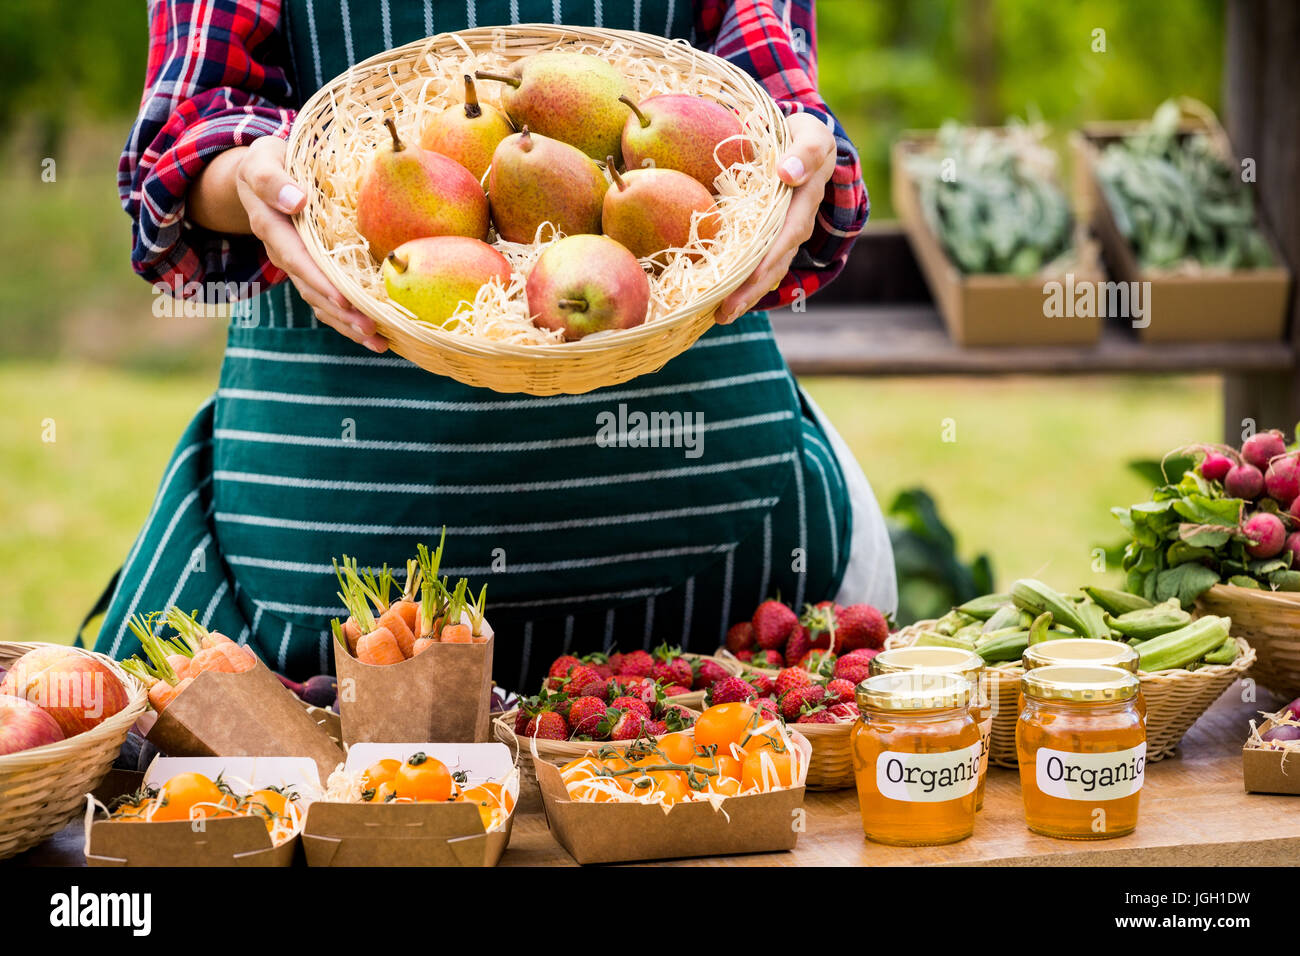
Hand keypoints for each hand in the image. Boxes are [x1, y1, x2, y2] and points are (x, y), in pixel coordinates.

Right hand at [234, 137, 387, 351]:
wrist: (265, 173)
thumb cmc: (270, 161)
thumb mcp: (262, 160)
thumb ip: (272, 180)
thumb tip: (295, 200)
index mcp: (272, 227)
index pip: (297, 258)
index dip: (319, 280)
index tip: (343, 298)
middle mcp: (284, 253)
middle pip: (313, 289)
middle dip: (342, 312)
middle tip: (372, 329)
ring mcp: (299, 265)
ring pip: (321, 301)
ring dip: (348, 324)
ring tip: (378, 341)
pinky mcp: (312, 271)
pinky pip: (327, 299)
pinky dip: (348, 319)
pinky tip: (375, 335)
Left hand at [713, 111, 836, 324]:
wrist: (803, 146)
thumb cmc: (801, 138)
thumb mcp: (810, 135)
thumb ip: (806, 152)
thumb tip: (788, 173)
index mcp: (806, 201)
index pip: (790, 233)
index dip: (771, 255)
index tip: (752, 276)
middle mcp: (797, 225)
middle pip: (776, 262)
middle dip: (751, 289)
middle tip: (726, 311)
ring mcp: (784, 236)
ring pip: (767, 271)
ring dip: (745, 295)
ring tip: (721, 315)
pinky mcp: (769, 240)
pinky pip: (757, 265)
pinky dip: (740, 283)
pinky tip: (718, 300)